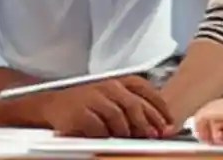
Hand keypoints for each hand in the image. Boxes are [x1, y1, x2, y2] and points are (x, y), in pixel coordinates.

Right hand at [37, 76, 173, 138]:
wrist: (53, 106)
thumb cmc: (86, 104)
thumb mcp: (111, 98)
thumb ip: (132, 107)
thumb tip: (159, 126)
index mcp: (117, 82)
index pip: (144, 89)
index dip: (159, 106)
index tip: (169, 122)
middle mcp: (106, 87)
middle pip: (134, 104)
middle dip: (147, 123)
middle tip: (154, 136)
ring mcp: (92, 98)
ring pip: (118, 117)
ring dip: (126, 132)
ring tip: (128, 140)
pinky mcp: (80, 113)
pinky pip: (99, 128)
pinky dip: (105, 135)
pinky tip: (105, 138)